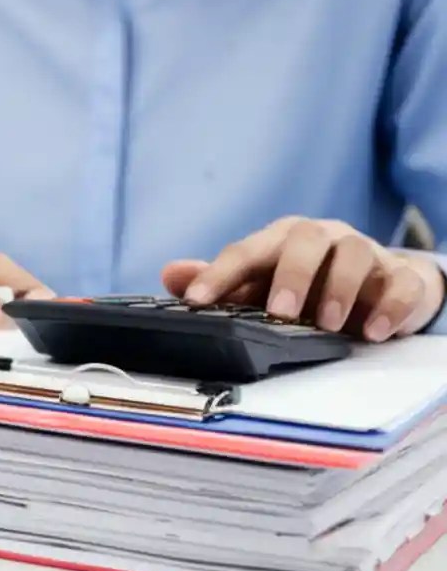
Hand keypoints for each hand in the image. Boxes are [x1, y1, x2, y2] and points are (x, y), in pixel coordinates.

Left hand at [161, 217, 445, 341]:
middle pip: (306, 241)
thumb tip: (170, 275)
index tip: (195, 301)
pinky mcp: (400, 276)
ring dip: (339, 290)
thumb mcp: (261, 282)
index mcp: (281, 239)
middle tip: (279, 312)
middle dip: (291, 275)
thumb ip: (221, 282)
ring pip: (355, 255)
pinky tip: (374, 332)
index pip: (245, 252)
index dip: (218, 275)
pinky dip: (390, 307)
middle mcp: (323, 238)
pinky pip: (400, 284)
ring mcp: (365, 252)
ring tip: (327, 324)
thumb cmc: (308, 281)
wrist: (379, 283)